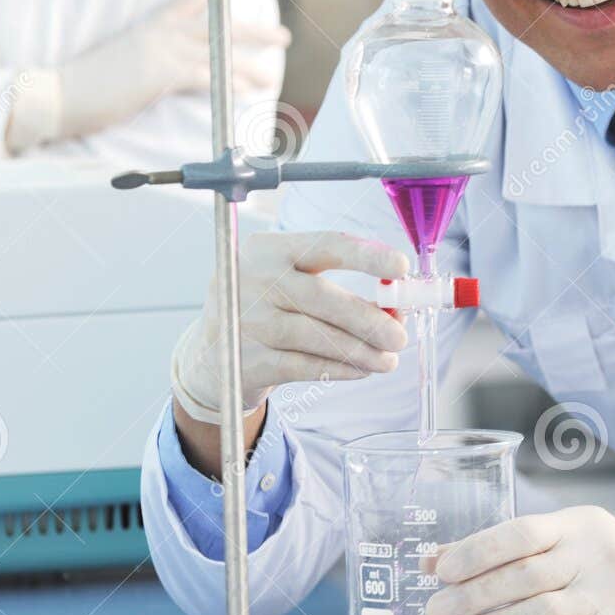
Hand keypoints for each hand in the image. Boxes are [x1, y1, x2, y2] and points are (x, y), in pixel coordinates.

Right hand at [6, 0, 289, 150]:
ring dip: (248, 65)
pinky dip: (226, 84)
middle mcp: (159, 33)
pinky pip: (204, 76)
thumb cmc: (86, 84)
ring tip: (271, 74)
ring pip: (217, 51)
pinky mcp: (158, 74)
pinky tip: (244, 92)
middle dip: (253, 30)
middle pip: (216, 24)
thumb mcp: (124, 62)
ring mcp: (160, 52)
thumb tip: (166, 69)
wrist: (59, 95)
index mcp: (150, 27)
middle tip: (282, 35)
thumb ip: (149, 59)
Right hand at [171, 228, 409, 422]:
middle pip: (321, 296)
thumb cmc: (267, 308)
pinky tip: (360, 370)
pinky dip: (338, 369)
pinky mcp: (247, 359)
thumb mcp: (292, 282)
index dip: (366, 255)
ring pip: (315, 335)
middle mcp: (254, 278)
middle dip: (367, 318)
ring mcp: (246, 320)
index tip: (401, 267)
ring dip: (359, 350)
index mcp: (270, 248)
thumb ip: (338, 287)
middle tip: (399, 335)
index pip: (325, 244)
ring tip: (387, 360)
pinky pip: (303, 365)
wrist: (213, 353)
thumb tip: (395, 305)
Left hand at [424, 505, 614, 614]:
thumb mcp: (574, 544)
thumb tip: (440, 560)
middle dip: (472, 595)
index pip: (520, 532)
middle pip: (523, 575)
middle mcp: (594, 555)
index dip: (476, 551)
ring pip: (539, 612)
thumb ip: (514, 550)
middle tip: (435, 612)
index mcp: (579, 524)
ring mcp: (610, 596)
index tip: (440, 570)